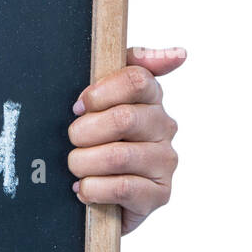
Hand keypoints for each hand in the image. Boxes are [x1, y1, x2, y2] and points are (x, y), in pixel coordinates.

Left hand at [67, 46, 184, 234]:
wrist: (93, 197)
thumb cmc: (93, 142)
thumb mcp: (100, 101)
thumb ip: (128, 67)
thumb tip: (178, 54)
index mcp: (151, 99)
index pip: (137, 79)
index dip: (100, 93)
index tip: (79, 106)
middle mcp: (164, 127)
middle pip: (124, 118)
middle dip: (85, 131)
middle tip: (72, 140)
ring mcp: (164, 162)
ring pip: (118, 155)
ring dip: (83, 162)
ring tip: (76, 167)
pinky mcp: (159, 194)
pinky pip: (122, 187)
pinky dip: (92, 189)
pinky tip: (84, 188)